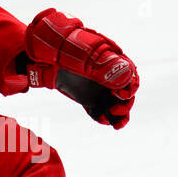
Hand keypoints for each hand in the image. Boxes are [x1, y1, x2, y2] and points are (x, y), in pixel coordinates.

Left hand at [25, 9, 137, 128]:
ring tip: (116, 125)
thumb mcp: (88, 59)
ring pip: (114, 105)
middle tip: (115, 111)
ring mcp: (98, 88)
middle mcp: (108, 76)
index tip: (121, 95)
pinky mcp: (88, 99)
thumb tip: (126, 81)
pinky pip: (99, 110)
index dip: (130, 88)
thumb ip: (107, 69)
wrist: (46, 58)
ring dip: (118, 116)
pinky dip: (102, 117)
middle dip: (124, 105)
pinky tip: (101, 120)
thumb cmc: (69, 52)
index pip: (130, 76)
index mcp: (113, 62)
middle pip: (125, 94)